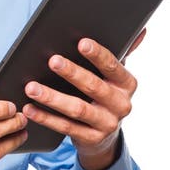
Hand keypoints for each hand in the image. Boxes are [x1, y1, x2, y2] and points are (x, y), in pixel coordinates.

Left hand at [22, 29, 145, 169]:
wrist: (105, 136)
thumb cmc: (105, 95)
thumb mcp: (114, 75)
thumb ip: (123, 52)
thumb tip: (140, 30)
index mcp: (127, 84)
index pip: (113, 66)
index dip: (98, 55)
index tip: (81, 42)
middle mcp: (121, 105)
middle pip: (93, 86)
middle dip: (71, 73)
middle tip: (52, 61)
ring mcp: (107, 124)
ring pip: (77, 109)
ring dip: (52, 97)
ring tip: (31, 87)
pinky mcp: (91, 139)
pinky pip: (65, 128)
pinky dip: (45, 118)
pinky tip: (29, 109)